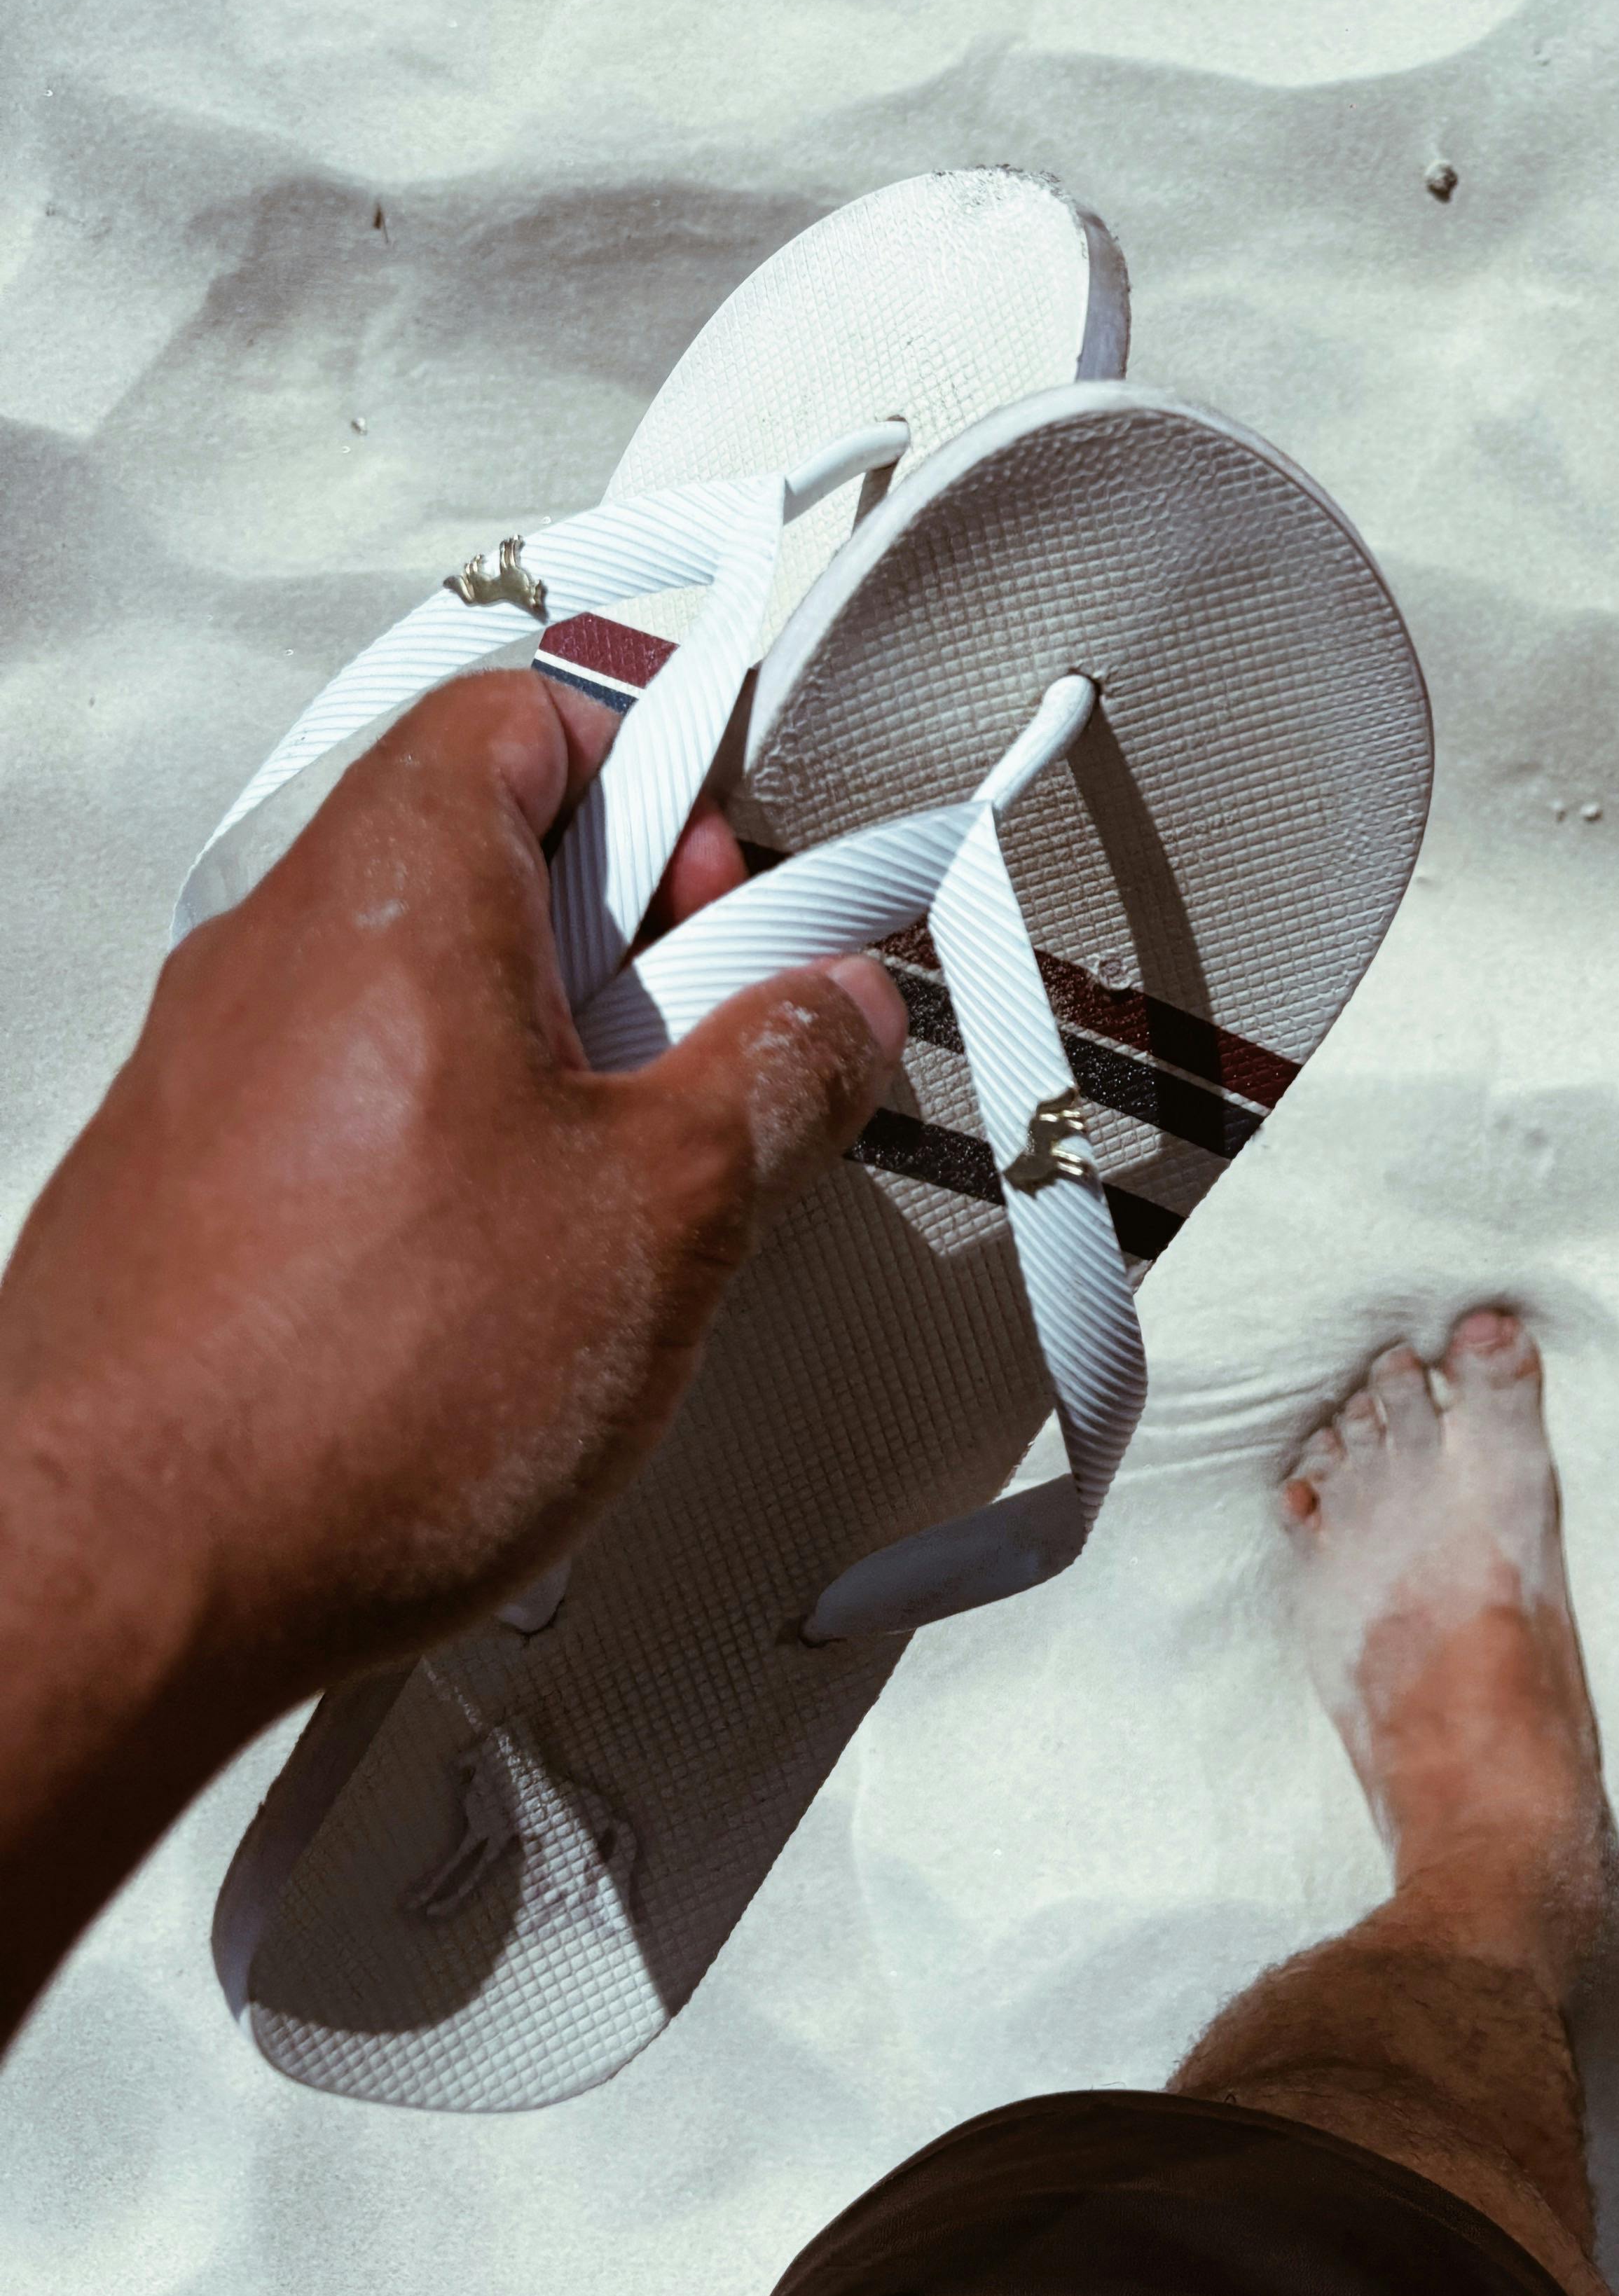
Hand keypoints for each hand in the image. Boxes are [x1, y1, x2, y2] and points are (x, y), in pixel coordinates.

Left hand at [0, 672, 902, 2038]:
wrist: (112, 1587)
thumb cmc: (337, 1395)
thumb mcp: (663, 1213)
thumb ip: (773, 1078)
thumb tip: (828, 1019)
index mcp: (395, 888)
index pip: (534, 708)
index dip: (669, 768)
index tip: (752, 871)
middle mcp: (279, 949)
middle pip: (492, 853)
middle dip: (633, 943)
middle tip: (711, 1046)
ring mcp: (211, 1071)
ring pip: (427, 992)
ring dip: (548, 1063)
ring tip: (620, 1193)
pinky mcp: (181, 1188)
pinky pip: (351, 1107)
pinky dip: (450, 1155)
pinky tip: (506, 1284)